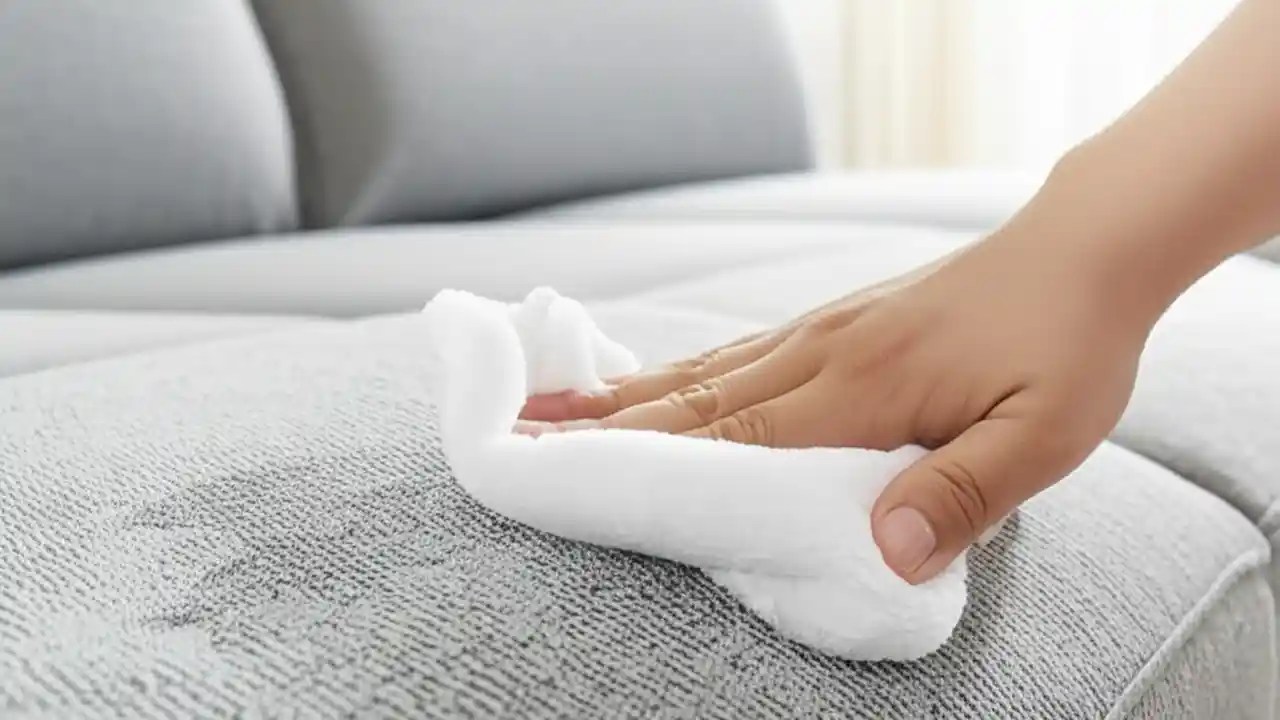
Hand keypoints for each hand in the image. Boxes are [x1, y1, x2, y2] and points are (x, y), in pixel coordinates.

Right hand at [519, 229, 1153, 582]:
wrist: (1081, 250)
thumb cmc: (1066, 348)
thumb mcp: (1041, 437)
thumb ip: (962, 492)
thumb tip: (885, 552)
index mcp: (860, 390)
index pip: (733, 439)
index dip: (648, 465)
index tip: (569, 478)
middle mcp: (820, 355)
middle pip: (692, 403)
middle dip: (602, 431)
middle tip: (517, 441)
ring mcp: (819, 333)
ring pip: (701, 374)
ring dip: (622, 400)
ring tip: (550, 410)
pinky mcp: (831, 323)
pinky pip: (733, 354)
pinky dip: (675, 375)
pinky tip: (647, 386)